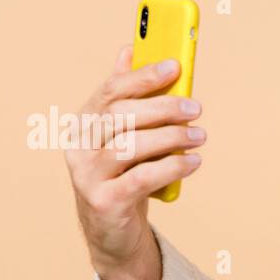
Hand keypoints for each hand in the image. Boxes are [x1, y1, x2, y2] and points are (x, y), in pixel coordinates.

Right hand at [65, 45, 205, 279]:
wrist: (112, 232)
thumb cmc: (123, 175)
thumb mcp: (123, 136)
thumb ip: (126, 96)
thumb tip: (130, 48)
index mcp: (83, 123)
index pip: (111, 91)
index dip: (143, 76)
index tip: (176, 66)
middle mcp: (78, 146)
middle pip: (121, 116)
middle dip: (162, 107)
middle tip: (196, 107)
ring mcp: (87, 175)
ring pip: (131, 145)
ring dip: (172, 137)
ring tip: (200, 136)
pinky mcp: (104, 202)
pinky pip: (142, 178)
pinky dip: (172, 167)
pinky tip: (194, 161)